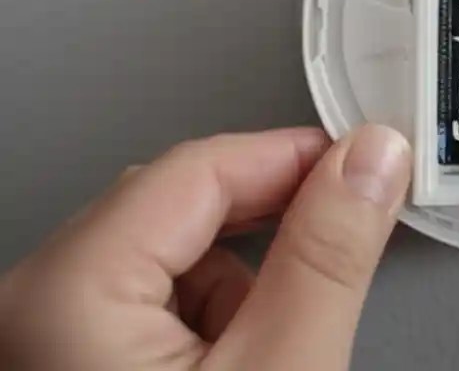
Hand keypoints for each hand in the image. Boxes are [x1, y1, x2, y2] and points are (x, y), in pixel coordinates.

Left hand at [0, 124, 410, 370]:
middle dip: (273, 219)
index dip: (298, 158)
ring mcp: (48, 337)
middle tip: (350, 232)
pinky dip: (210, 315)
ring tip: (282, 343)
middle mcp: (36, 304)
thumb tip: (372, 160)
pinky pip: (150, 300)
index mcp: (67, 292)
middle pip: (179, 205)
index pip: (199, 169)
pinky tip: (244, 360)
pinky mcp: (72, 363)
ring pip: (169, 254)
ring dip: (243, 277)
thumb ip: (327, 258)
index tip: (371, 165)